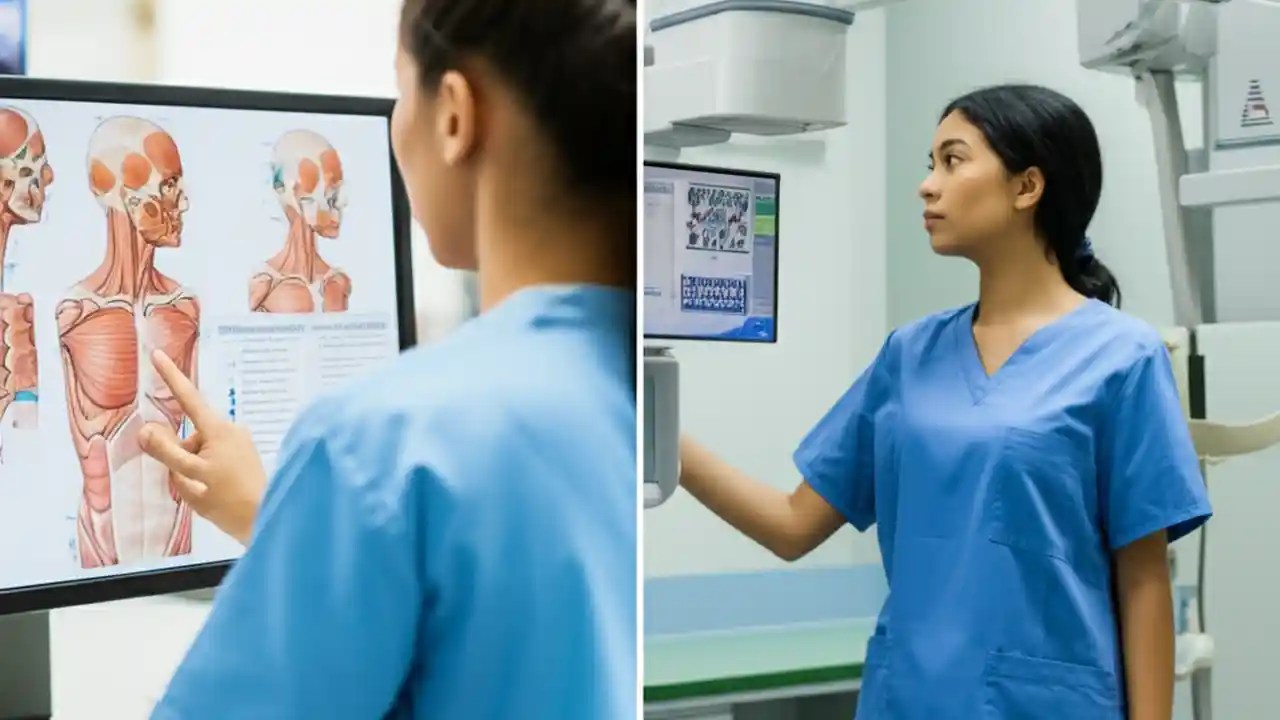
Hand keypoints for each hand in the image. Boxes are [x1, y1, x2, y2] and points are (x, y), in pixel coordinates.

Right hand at [138, 350, 265, 545]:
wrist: (265, 518)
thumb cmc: (228, 499)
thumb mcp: (190, 477)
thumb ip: (166, 452)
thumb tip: (145, 430)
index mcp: (218, 429)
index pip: (188, 397)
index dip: (170, 376)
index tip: (157, 354)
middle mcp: (230, 430)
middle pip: (188, 436)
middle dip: (179, 458)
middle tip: (187, 485)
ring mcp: (238, 443)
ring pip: (198, 451)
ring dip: (191, 470)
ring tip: (204, 494)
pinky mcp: (242, 457)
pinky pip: (211, 459)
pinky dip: (202, 475)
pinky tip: (212, 495)